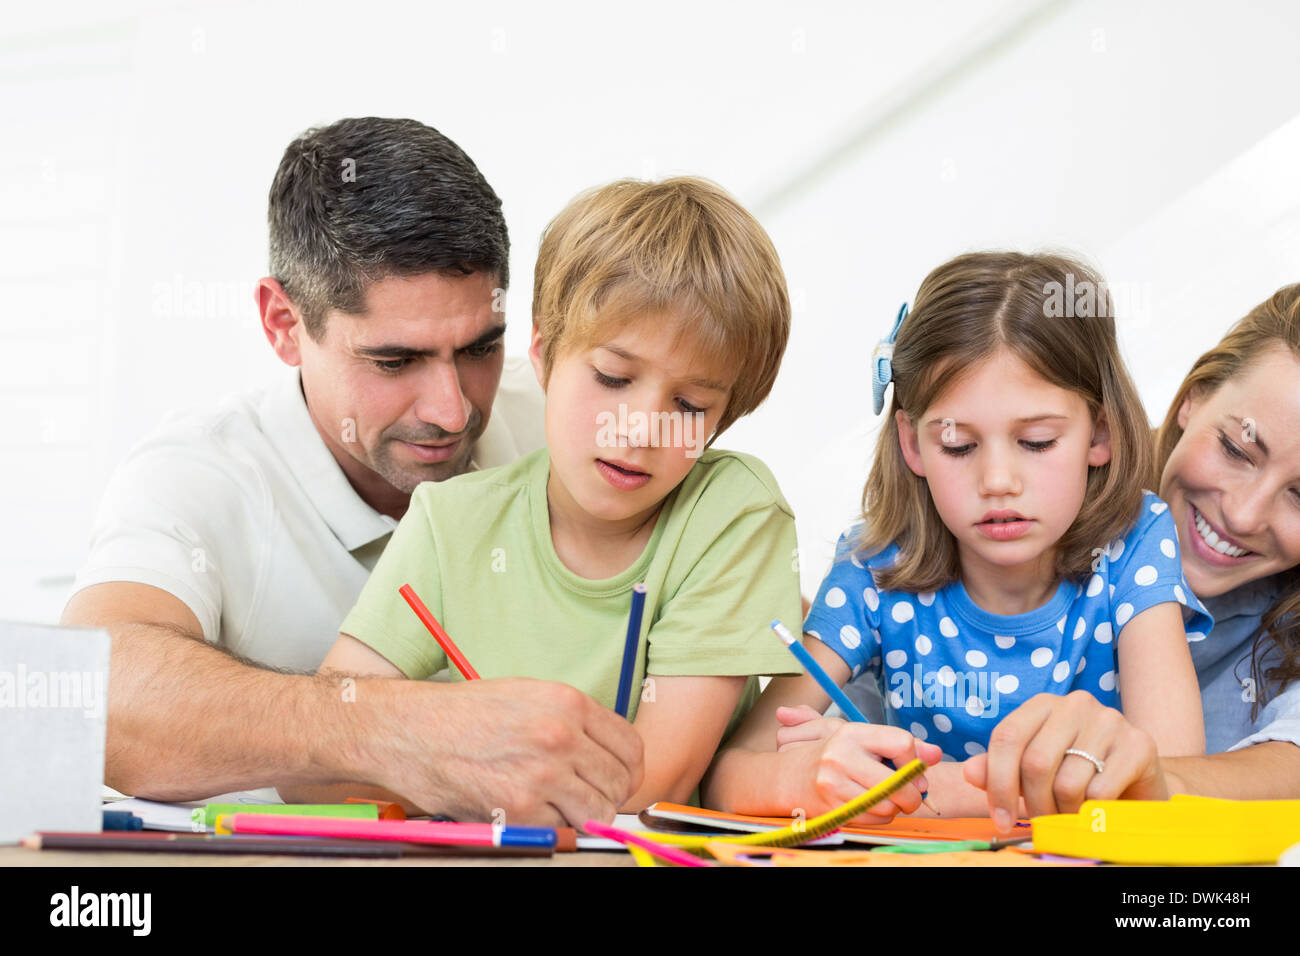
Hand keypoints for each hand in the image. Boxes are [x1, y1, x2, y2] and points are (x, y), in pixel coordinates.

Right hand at [367, 677, 644, 827]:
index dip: (629, 769)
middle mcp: (562, 735)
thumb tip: (605, 754)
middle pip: (619, 783)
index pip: (631, 746)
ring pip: (596, 812)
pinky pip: (559, 830)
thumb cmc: (463, 713)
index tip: (618, 779)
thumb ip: (571, 720)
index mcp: (568, 702)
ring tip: (556, 805)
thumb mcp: (528, 696)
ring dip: (581, 815)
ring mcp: (542, 773)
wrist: (410, 730)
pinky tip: (526, 809)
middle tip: (586, 797)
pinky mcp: (519, 807)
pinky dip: (548, 827)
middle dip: (607, 795)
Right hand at [771, 709, 941, 824]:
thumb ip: (900, 743)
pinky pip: (874, 820)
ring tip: (887, 797)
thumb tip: (935, 754)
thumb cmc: (829, 753)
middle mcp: (841, 757)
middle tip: (912, 792)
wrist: (785, 777)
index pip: (902, 743)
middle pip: (899, 783)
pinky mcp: (832, 809)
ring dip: (895, 807)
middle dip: (913, 793)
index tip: (910, 765)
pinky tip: (872, 806)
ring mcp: (834, 785)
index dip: (914, 759)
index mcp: (851, 733)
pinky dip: (881, 817)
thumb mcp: (859, 737)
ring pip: (888, 806)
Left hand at [964, 691, 1169, 832]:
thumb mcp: (1032, 772)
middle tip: (1042, 822)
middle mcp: (1075, 704)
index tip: (1001, 820)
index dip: (997, 783)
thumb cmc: (1076, 776)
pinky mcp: (1139, 744)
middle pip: (1035, 762)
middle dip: (1034, 804)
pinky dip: (1091, 813)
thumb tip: (969, 773)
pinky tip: (1095, 811)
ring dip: (1064, 812)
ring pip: (1067, 782)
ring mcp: (1109, 720)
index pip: (1006, 737)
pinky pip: (1100, 792)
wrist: (1138, 784)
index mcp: (1042, 704)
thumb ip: (998, 770)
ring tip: (1070, 814)